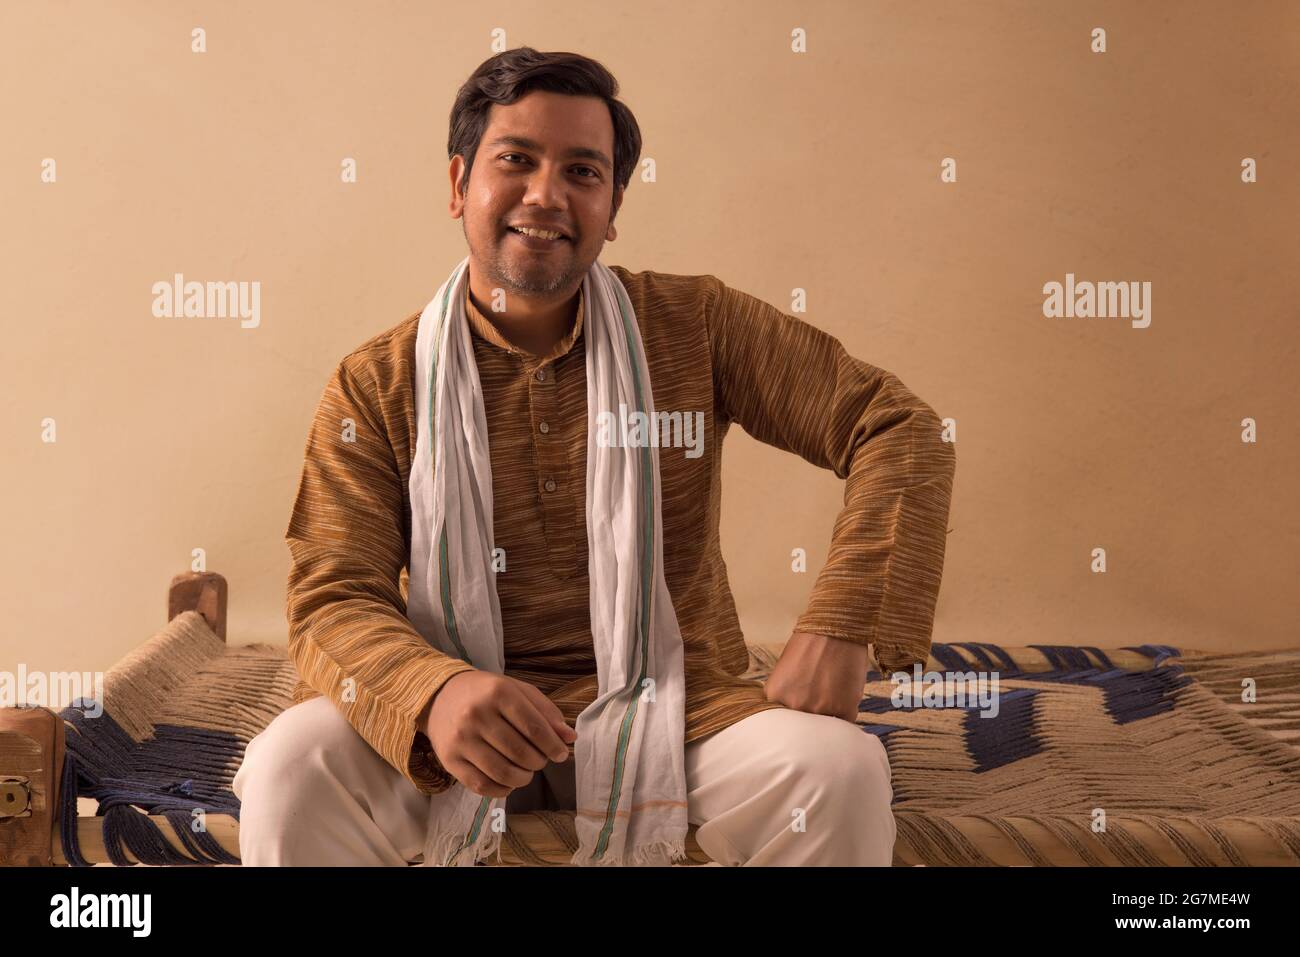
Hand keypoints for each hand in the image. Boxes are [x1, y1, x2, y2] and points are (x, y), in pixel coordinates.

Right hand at [424, 671, 577, 798]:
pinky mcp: (449, 760)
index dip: (553, 745)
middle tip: (540, 760)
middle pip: (521, 752)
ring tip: (526, 772)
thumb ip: (545, 712)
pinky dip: (502, 789)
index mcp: (498, 692)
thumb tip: (569, 738)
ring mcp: (461, 739)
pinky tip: (509, 782)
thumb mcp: (517, 691)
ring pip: (503, 772)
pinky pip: (482, 785)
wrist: (440, 696)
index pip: (535, 727)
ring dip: (523, 778)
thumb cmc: (486, 693)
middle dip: (539, 762)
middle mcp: (476, 714)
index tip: (561, 754)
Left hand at [762, 631, 869, 722]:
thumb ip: (784, 697)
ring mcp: (820, 710)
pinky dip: (845, 713)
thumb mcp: (783, 671)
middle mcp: (795, 706)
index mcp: (775, 696)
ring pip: (824, 728)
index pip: (780, 723)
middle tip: (817, 705)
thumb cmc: (809, 644)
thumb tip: (789, 720)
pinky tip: (844, 694)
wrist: (835, 628)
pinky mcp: (844, 709)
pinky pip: (844, 723)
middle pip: (801, 729)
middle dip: (809, 721)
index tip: (795, 720)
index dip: (790, 722)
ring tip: (832, 696)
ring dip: (828, 717)